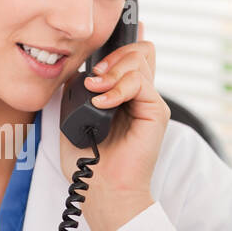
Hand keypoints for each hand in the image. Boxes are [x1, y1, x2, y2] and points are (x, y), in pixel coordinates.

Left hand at [59, 21, 169, 230]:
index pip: (132, 55)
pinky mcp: (157, 112)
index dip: (122, 42)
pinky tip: (103, 104)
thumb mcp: (74, 114)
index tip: (105, 45)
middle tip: (95, 76)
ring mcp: (150, 102)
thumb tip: (80, 67)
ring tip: (96, 92)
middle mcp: (141, 95)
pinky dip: (118, 89)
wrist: (101, 188)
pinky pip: (141, 82)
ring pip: (139, 59)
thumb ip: (80, 88)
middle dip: (113, 55)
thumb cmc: (86, 159)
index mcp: (124, 93)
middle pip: (138, 50)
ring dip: (113, 71)